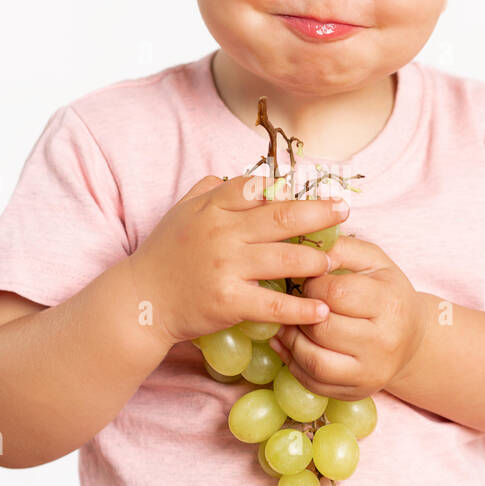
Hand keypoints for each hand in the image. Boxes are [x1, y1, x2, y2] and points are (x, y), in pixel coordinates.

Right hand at [129, 174, 350, 347]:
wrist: (140, 301)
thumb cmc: (164, 255)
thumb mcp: (181, 213)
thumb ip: (209, 191)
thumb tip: (240, 176)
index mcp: (212, 208)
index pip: (258, 188)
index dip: (291, 188)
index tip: (318, 190)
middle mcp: (221, 233)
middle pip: (281, 217)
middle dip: (319, 213)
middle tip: (344, 213)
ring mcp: (226, 267)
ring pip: (285, 258)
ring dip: (316, 260)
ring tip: (335, 262)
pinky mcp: (228, 301)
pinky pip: (273, 304)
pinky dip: (301, 308)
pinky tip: (322, 309)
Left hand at [269, 233, 425, 400]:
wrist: (411, 338)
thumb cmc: (386, 292)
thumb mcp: (373, 261)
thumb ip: (340, 248)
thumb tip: (303, 248)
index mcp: (390, 303)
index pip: (336, 293)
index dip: (312, 284)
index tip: (310, 280)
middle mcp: (384, 342)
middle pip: (323, 328)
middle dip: (300, 312)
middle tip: (296, 302)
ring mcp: (371, 373)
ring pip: (314, 360)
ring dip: (292, 340)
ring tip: (288, 323)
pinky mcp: (356, 392)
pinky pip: (313, 383)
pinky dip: (293, 363)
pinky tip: (288, 344)